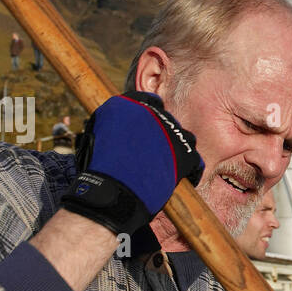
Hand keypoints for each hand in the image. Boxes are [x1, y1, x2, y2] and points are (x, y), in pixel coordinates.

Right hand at [60, 91, 203, 236]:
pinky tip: (184, 176)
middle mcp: (151, 112)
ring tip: (167, 165)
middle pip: (165, 120)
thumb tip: (119, 125)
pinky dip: (191, 169)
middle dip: (162, 134)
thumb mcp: (96, 134)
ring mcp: (170, 131)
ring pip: (183, 136)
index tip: (147, 128)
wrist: (112, 190)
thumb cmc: (98, 167)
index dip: (148, 116)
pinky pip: (195, 159)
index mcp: (127, 103)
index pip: (147, 100)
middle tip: (155, 153)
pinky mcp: (185, 152)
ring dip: (177, 148)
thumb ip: (113, 124)